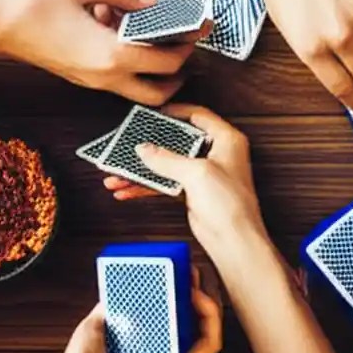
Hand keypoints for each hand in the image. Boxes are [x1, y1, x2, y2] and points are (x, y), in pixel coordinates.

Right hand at [0, 0, 203, 104]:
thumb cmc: (34, 3)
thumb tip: (158, 2)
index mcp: (112, 55)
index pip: (169, 61)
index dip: (190, 43)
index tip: (202, 26)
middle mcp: (106, 76)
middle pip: (160, 91)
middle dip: (180, 72)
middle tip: (186, 44)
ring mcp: (92, 82)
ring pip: (139, 90)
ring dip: (155, 69)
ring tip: (154, 34)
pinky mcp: (82, 79)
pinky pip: (118, 80)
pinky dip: (130, 63)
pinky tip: (119, 28)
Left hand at [35, 270, 222, 352]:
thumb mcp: (94, 326)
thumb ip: (109, 305)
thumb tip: (121, 282)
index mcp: (148, 342)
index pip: (176, 312)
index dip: (183, 287)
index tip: (180, 266)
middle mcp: (166, 352)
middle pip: (197, 317)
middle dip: (200, 288)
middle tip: (191, 268)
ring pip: (209, 329)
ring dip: (210, 300)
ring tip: (197, 280)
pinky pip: (208, 347)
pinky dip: (211, 321)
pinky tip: (200, 300)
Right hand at [102, 104, 263, 246]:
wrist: (234, 240)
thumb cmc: (231, 206)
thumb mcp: (197, 174)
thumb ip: (167, 159)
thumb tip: (146, 149)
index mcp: (227, 140)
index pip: (199, 116)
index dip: (176, 112)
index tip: (154, 113)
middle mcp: (217, 154)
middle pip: (179, 140)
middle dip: (151, 145)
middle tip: (129, 143)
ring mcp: (205, 174)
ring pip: (168, 164)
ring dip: (143, 169)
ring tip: (118, 173)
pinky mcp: (194, 192)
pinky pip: (166, 183)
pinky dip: (147, 186)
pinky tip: (128, 189)